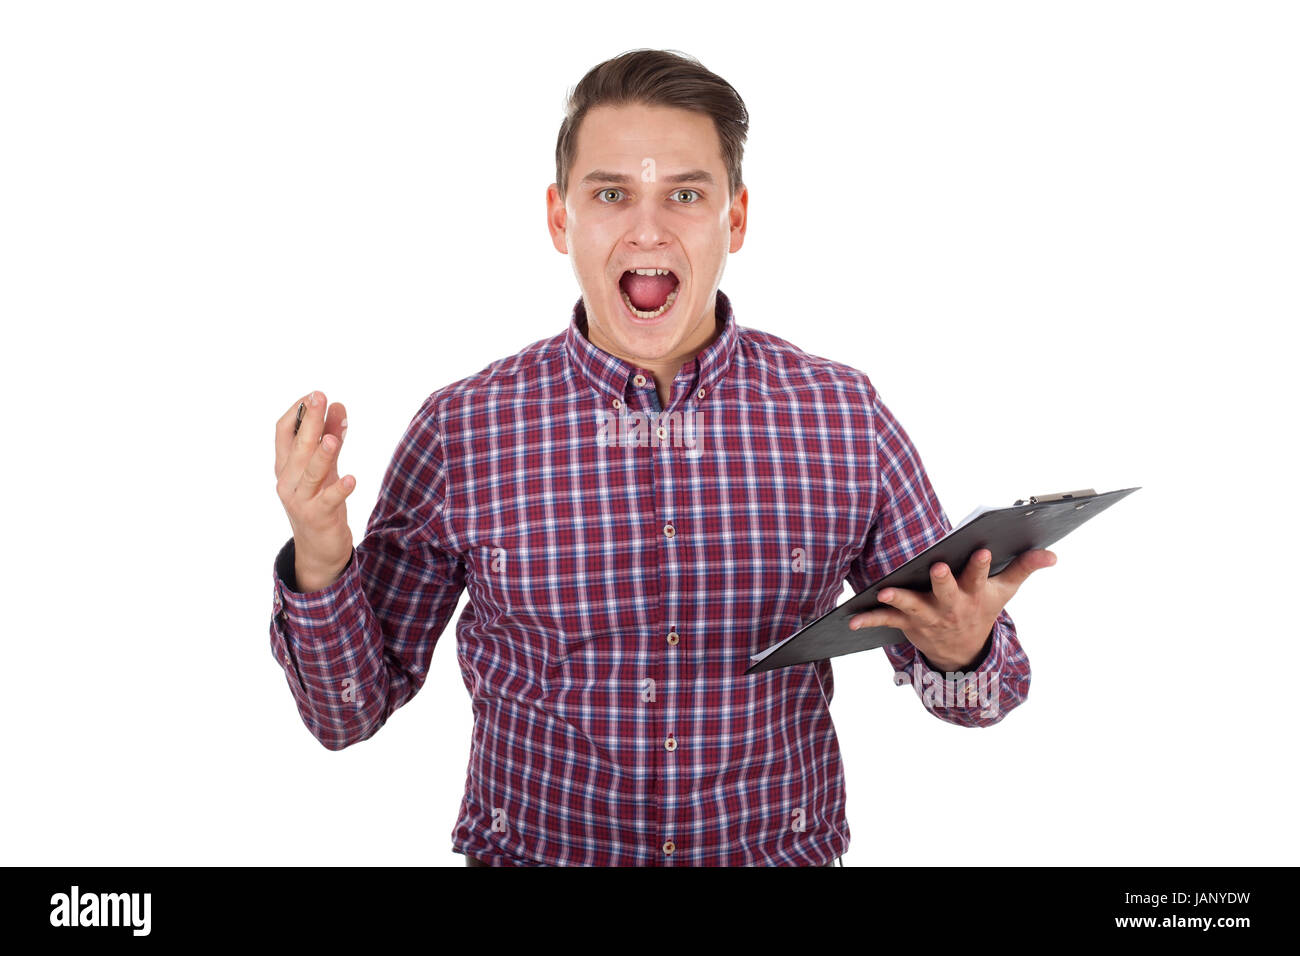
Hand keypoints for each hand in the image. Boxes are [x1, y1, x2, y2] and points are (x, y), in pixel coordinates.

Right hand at [275, 390, 355, 590]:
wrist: (318, 548)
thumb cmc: (320, 501)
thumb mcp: (325, 468)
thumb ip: (331, 437)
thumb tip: (337, 406)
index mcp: (286, 465)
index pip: (283, 432)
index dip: (296, 412)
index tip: (313, 394)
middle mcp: (288, 480)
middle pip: (298, 446)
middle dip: (309, 421)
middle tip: (320, 397)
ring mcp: (300, 500)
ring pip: (311, 472)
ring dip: (321, 454)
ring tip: (331, 438)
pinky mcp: (318, 516)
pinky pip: (328, 500)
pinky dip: (339, 489)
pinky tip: (351, 478)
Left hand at [848, 547, 1057, 670]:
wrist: (962, 653)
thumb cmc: (981, 609)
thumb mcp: (1004, 591)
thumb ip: (1024, 568)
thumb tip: (1051, 553)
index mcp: (974, 594)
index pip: (980, 577)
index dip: (980, 565)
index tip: (982, 550)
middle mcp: (951, 606)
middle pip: (947, 591)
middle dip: (943, 581)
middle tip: (938, 567)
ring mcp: (928, 616)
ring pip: (912, 606)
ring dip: (899, 600)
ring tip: (884, 593)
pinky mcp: (908, 624)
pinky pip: (885, 622)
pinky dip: (869, 620)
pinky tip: (851, 618)